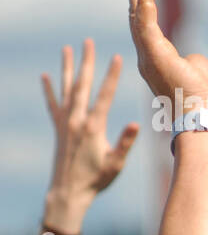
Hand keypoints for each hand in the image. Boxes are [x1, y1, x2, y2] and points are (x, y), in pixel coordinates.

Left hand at [40, 39, 139, 231]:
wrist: (68, 193)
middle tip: (89, 42)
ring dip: (67, 69)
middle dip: (87, 63)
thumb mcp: (116, 163)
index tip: (118, 57)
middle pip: (82, 85)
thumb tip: (135, 123)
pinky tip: (46, 76)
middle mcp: (76, 121)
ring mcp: (65, 123)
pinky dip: (49, 90)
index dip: (112, 76)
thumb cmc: (96, 180)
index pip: (105, 96)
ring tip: (67, 50)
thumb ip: (125, 143)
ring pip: (66, 90)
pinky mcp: (58, 129)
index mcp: (93, 128)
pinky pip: (53, 105)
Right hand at [129, 0, 207, 111]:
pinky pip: (146, 26)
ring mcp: (149, 57)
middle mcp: (149, 57)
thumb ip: (194, 64)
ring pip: (138, 13)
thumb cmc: (205, 110)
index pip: (148, 22)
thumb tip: (194, 58)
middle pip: (138, 12)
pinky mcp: (156, 59)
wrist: (205, 127)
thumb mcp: (200, 78)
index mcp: (159, 60)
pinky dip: (145, 4)